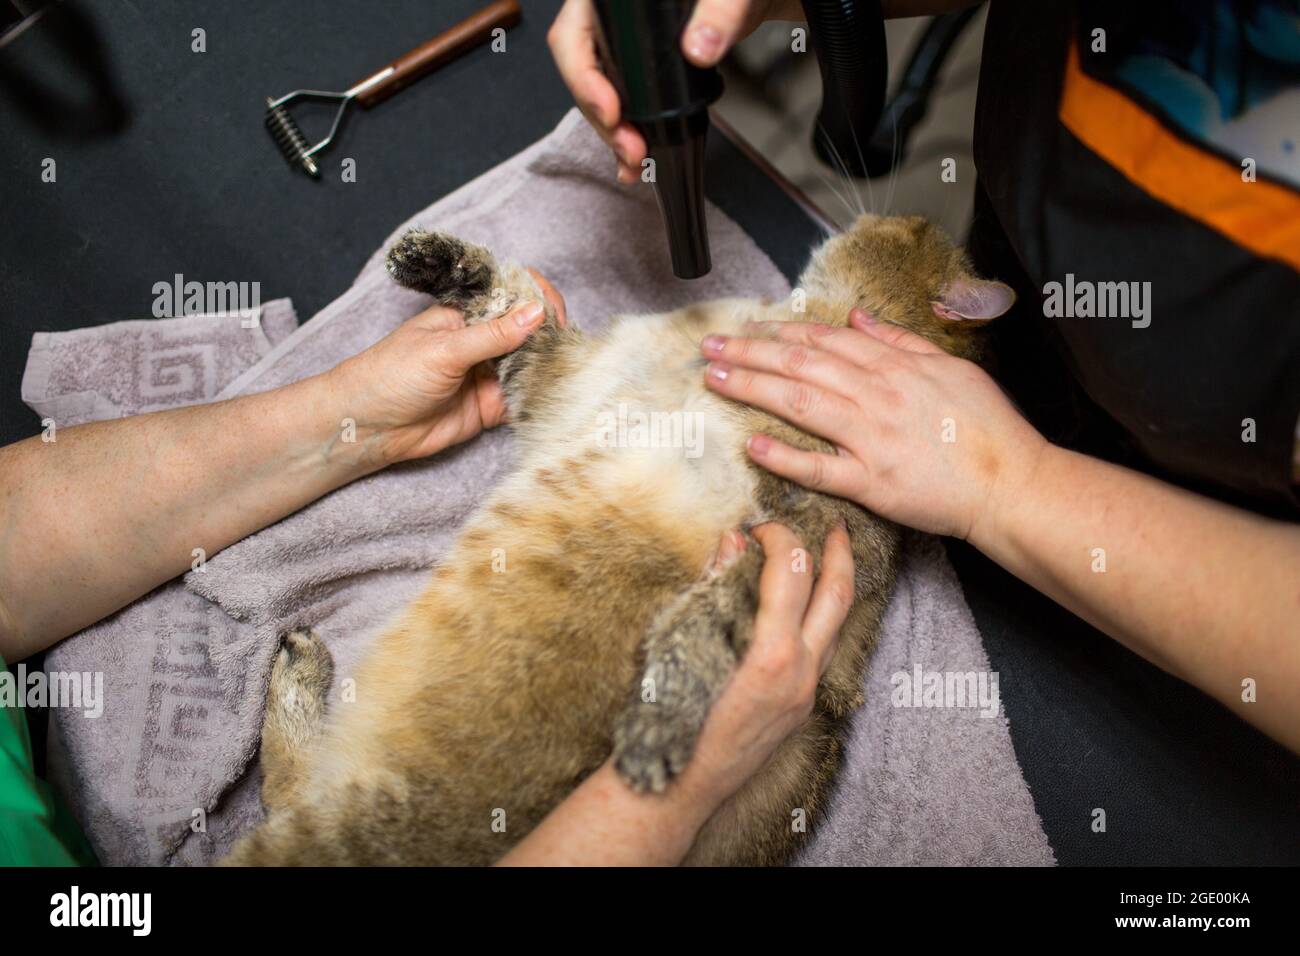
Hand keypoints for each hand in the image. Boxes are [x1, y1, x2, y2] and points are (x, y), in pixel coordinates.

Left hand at [327, 269, 566, 467]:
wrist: (369, 427)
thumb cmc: (391, 375)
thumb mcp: (444, 349)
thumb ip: (492, 334)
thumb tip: (537, 312)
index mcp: (466, 314)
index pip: (511, 296)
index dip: (536, 298)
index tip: (552, 312)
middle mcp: (482, 341)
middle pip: (528, 330)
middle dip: (549, 334)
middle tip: (563, 344)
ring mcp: (488, 374)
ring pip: (531, 364)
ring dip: (547, 365)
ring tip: (562, 369)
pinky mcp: (491, 406)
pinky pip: (524, 397)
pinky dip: (539, 396)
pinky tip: (551, 393)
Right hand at [548, 0, 801, 181]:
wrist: (748, 2)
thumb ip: (720, 12)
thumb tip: (699, 48)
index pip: (573, 35)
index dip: (583, 77)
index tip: (612, 111)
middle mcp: (608, 19)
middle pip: (584, 73)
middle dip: (604, 121)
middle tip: (633, 151)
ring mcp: (620, 46)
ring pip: (599, 94)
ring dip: (614, 134)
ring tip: (635, 163)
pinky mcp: (636, 70)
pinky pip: (620, 104)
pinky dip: (627, 134)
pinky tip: (636, 158)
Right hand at [679, 522, 853, 810]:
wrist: (675, 787)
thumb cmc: (667, 714)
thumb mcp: (684, 641)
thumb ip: (715, 587)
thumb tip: (734, 542)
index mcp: (771, 653)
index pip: (791, 572)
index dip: (779, 538)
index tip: (760, 528)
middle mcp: (800, 672)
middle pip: (837, 596)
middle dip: (839, 552)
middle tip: (836, 524)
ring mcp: (806, 693)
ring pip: (838, 626)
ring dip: (835, 586)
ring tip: (829, 556)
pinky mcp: (802, 708)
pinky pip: (823, 651)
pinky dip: (820, 619)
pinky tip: (804, 606)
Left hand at [700, 311, 1047, 539]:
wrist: (1011, 483)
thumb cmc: (987, 428)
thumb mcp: (950, 367)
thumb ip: (900, 341)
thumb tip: (857, 317)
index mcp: (896, 368)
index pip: (826, 340)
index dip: (780, 332)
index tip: (747, 328)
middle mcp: (878, 396)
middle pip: (802, 364)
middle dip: (751, 352)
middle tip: (710, 347)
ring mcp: (873, 439)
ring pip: (802, 404)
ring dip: (754, 388)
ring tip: (716, 379)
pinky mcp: (873, 482)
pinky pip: (822, 468)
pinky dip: (785, 457)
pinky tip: (752, 446)